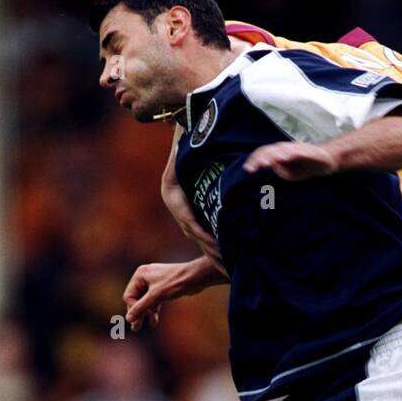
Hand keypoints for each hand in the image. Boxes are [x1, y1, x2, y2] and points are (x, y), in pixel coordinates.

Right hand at [124, 258, 227, 330]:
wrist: (196, 277)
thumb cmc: (175, 283)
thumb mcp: (156, 297)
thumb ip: (141, 308)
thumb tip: (128, 319)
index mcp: (140, 275)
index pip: (129, 295)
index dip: (133, 309)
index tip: (137, 320)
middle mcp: (145, 277)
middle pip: (136, 298)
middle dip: (138, 313)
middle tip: (136, 328)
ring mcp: (155, 282)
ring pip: (146, 300)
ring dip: (147, 313)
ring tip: (148, 325)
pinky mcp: (163, 288)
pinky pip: (155, 300)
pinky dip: (154, 310)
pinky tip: (154, 320)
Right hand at [161, 134, 221, 259]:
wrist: (185, 131)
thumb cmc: (190, 135)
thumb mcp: (188, 143)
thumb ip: (190, 148)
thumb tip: (194, 149)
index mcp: (172, 192)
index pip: (189, 219)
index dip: (205, 235)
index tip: (219, 246)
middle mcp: (174, 204)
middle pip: (194, 233)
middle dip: (211, 250)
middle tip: (227, 264)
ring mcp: (181, 210)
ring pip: (198, 237)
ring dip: (214, 253)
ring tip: (229, 268)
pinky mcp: (191, 214)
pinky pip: (203, 233)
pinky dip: (215, 246)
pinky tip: (228, 258)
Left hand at [243, 141, 338, 180]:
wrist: (327, 161)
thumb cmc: (306, 166)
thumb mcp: (290, 174)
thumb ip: (280, 171)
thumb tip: (273, 166)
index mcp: (281, 152)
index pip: (265, 153)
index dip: (255, 159)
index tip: (248, 169)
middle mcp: (287, 148)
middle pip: (270, 150)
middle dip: (261, 158)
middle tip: (253, 168)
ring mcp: (298, 148)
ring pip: (282, 149)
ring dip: (273, 155)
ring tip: (265, 163)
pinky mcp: (309, 151)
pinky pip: (298, 151)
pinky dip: (290, 153)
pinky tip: (284, 157)